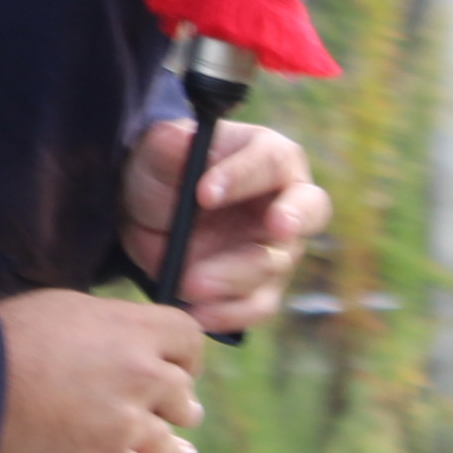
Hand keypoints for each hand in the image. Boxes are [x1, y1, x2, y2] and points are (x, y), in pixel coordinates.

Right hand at [0, 288, 206, 452]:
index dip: (184, 358)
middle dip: (169, 407)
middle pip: (184, 397)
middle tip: (147, 413)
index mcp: (132, 328)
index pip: (190, 341)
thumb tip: (133, 338)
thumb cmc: (8, 338)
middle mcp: (140, 372)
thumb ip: (112, 325)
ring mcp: (126, 420)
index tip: (171, 369)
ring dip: (166, 450)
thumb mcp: (67, 307)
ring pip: (173, 445)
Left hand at [123, 118, 325, 336]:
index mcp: (270, 157)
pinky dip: (228, 313)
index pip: (269, 162)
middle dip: (290, 222)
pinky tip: (196, 314)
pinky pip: (256, 306)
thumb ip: (170, 145)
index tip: (203, 193)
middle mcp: (287, 202)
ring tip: (188, 282)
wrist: (147, 213)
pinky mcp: (260, 287)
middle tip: (275, 229)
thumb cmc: (165, 169)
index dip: (242, 177)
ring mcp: (278, 249)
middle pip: (306, 214)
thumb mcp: (158, 151)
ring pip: (274, 267)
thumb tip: (181, 138)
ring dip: (234, 277)